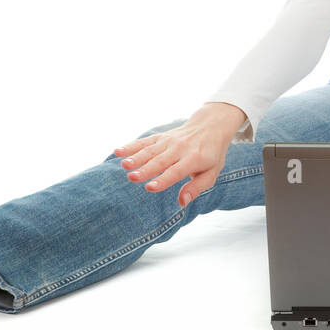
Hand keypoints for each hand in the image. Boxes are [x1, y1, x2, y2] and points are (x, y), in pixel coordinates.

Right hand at [112, 102, 245, 207]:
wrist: (211, 126)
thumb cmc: (211, 155)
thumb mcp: (211, 173)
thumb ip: (196, 188)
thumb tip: (182, 202)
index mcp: (194, 159)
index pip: (176, 172)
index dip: (163, 180)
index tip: (149, 188)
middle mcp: (180, 149)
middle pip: (160, 161)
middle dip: (145, 170)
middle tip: (132, 178)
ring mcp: (169, 141)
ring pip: (150, 150)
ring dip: (136, 157)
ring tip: (124, 165)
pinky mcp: (161, 137)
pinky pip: (144, 141)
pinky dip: (131, 146)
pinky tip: (118, 151)